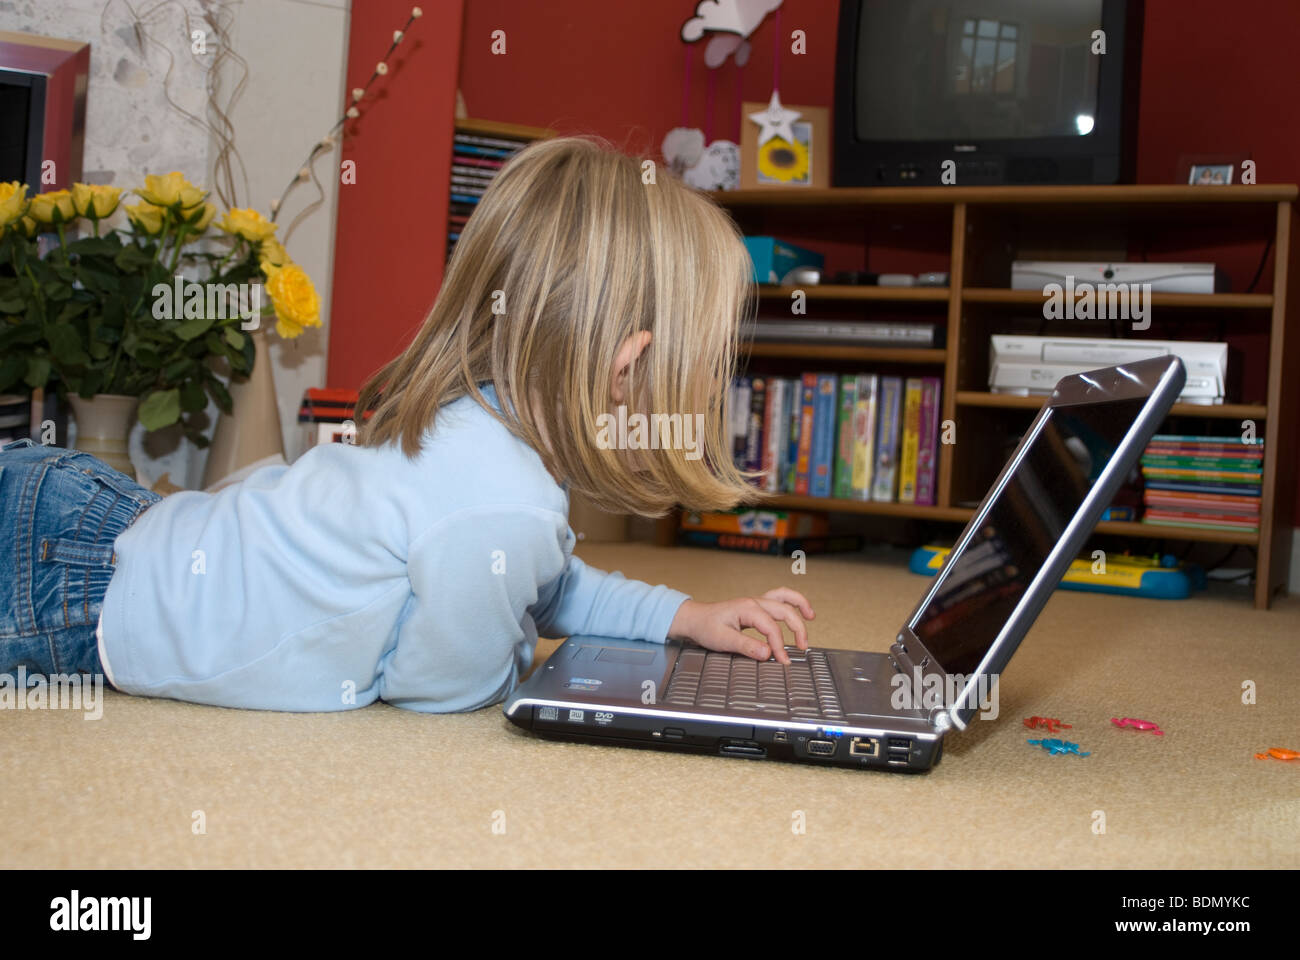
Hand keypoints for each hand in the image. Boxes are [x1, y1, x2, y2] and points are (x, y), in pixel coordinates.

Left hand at [667, 588, 815, 664]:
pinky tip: (799, 610)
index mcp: (747, 608)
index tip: (782, 661)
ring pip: (784, 598)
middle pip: (784, 611)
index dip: (779, 646)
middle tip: (802, 649)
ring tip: (811, 617)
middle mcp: (754, 602)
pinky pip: (778, 599)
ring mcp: (756, 602)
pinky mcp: (756, 607)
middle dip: (797, 629)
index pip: (771, 628)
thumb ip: (746, 646)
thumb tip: (767, 652)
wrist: (695, 619)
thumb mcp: (722, 639)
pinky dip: (791, 602)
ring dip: (799, 605)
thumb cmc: (706, 627)